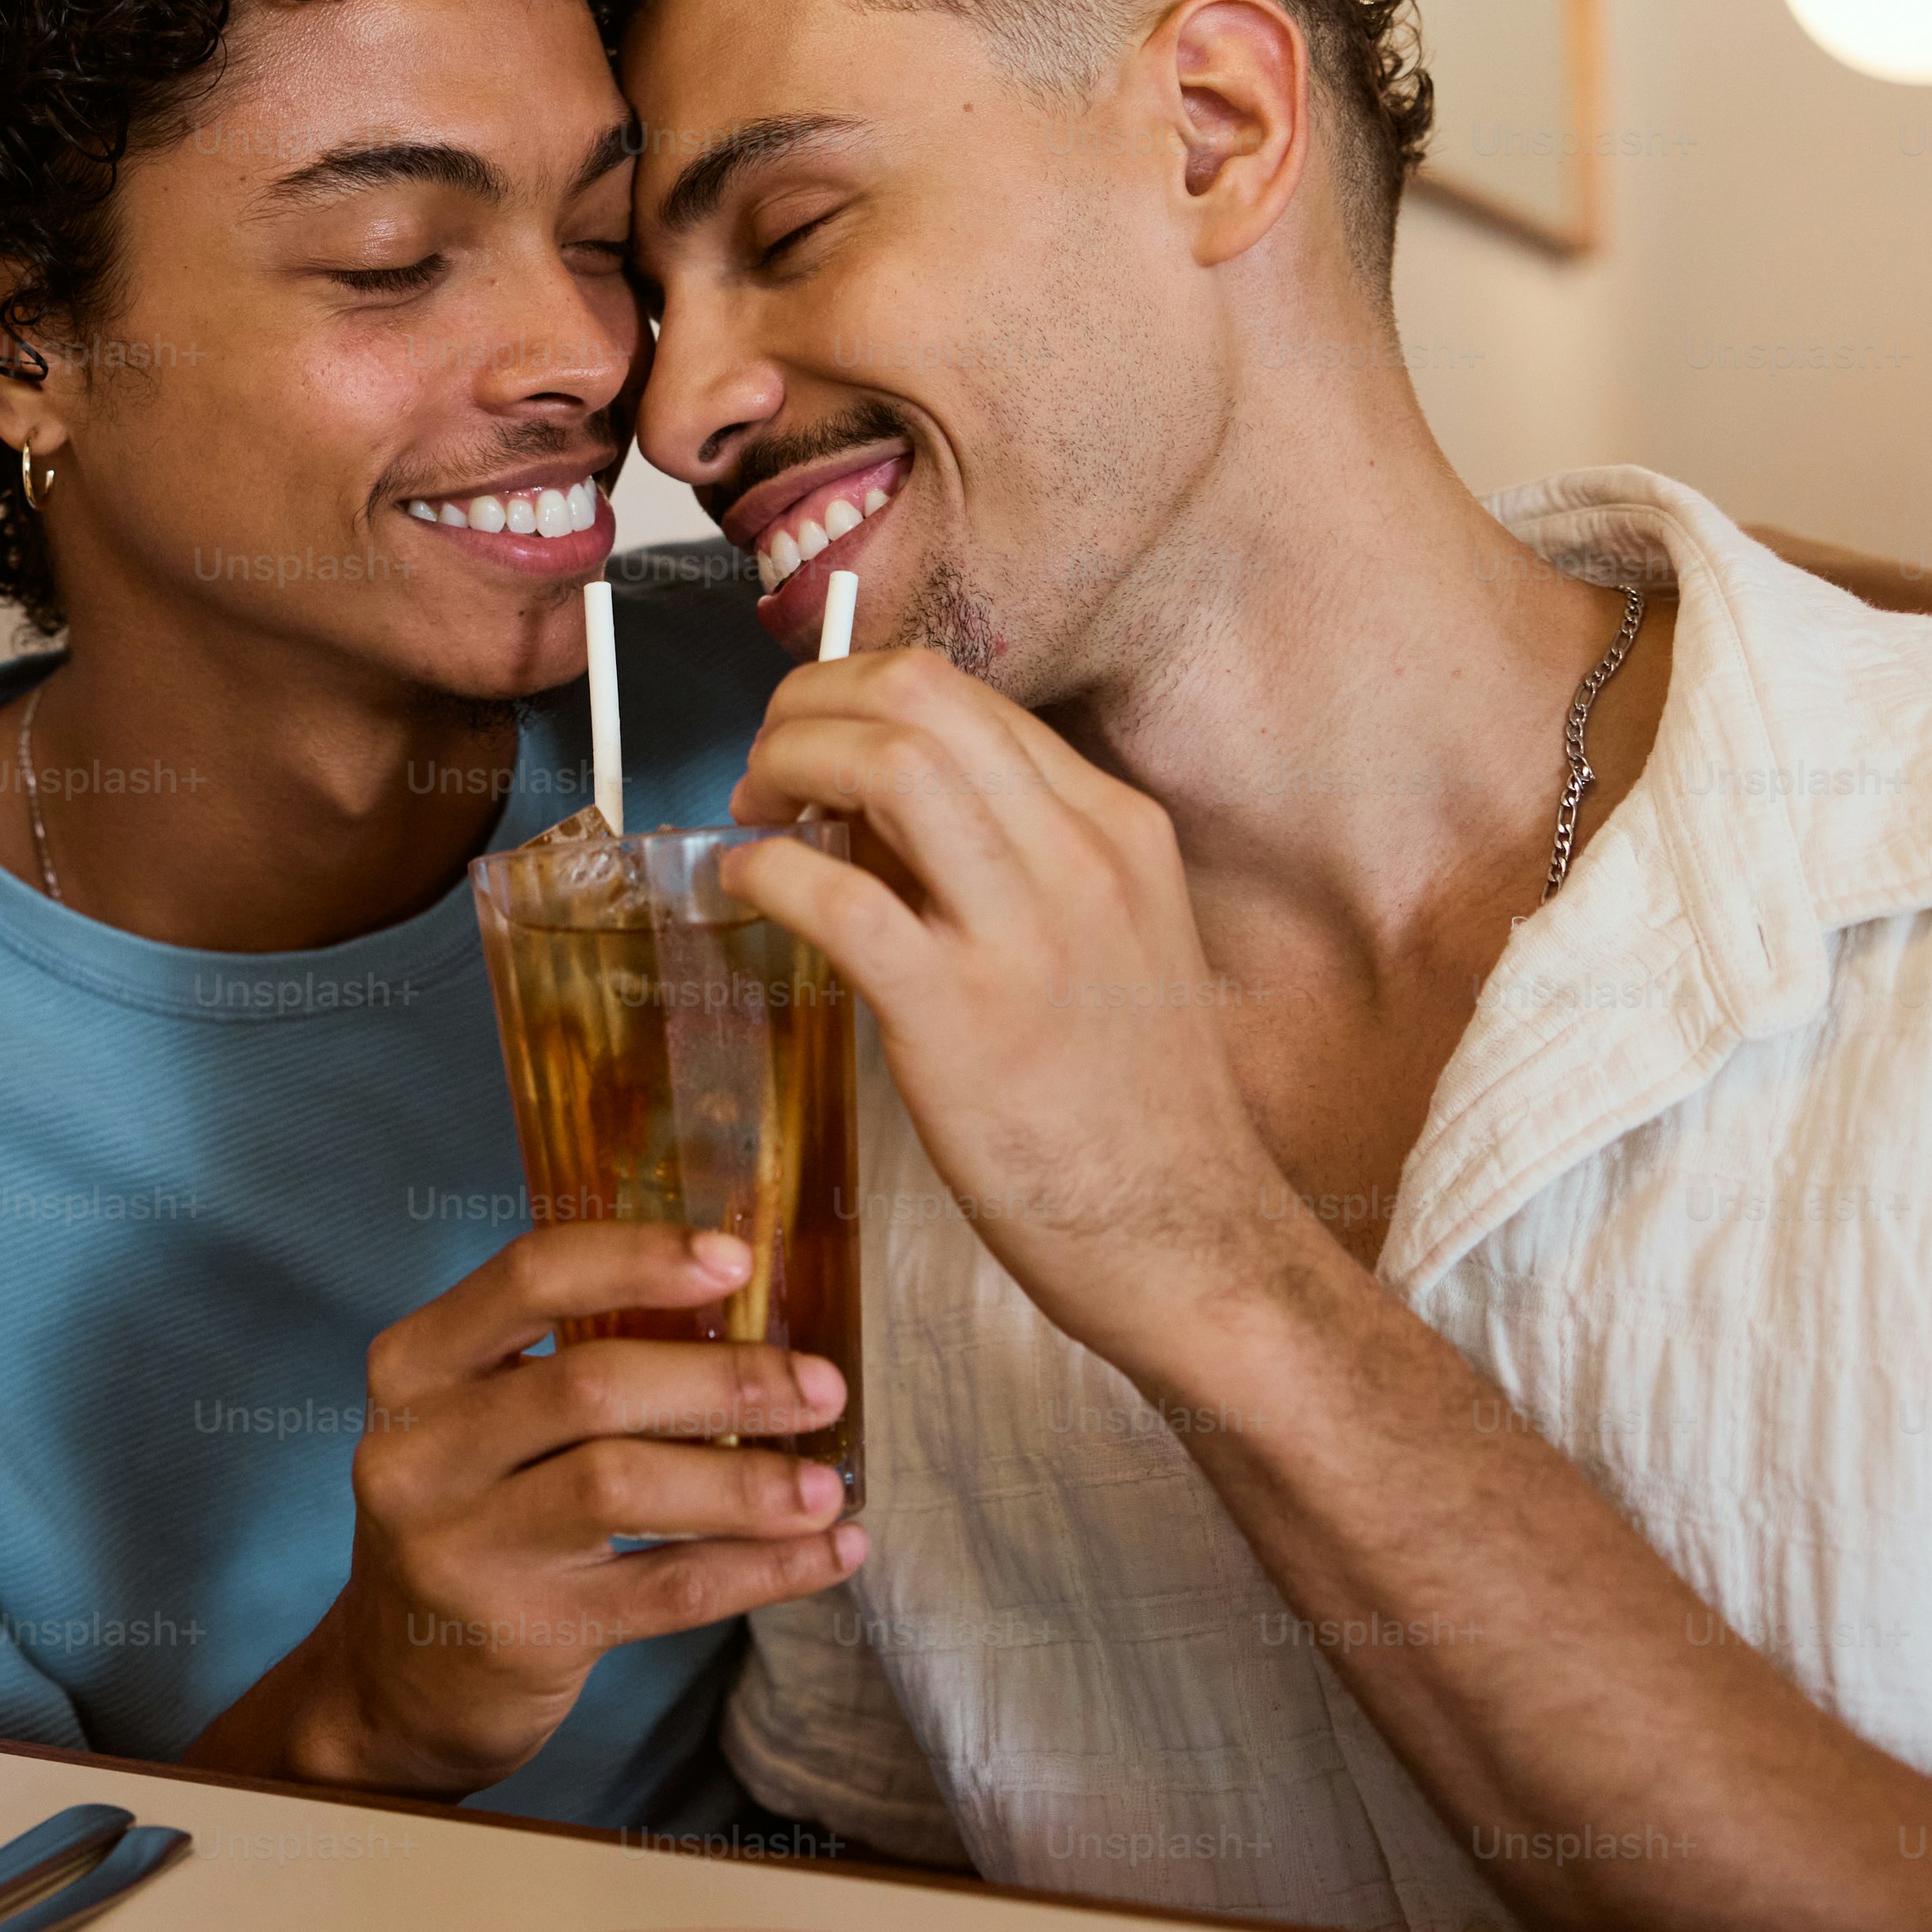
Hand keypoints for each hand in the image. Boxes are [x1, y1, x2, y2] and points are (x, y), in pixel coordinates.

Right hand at [190, 1222, 859, 1797]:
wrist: (397, 1684)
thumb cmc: (469, 1519)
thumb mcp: (474, 1422)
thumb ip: (564, 1358)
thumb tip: (742, 1305)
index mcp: (414, 1367)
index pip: (527, 1278)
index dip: (638, 1258)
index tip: (739, 1258)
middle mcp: (420, 1452)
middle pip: (587, 1387)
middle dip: (722, 1380)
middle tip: (819, 1386)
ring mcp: (461, 1548)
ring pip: (620, 1487)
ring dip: (745, 1483)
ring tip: (828, 1488)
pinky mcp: (520, 1633)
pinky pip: (663, 1590)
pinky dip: (759, 1569)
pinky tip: (830, 1555)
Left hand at [721, 648, 1319, 1372]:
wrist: (1188, 1239)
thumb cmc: (1130, 1104)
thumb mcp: (1102, 936)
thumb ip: (1003, 858)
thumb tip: (867, 803)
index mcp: (1115, 826)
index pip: (963, 692)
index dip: (856, 697)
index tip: (809, 745)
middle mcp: (1082, 855)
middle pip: (918, 693)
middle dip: (806, 704)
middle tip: (761, 770)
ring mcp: (1026, 932)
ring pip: (886, 762)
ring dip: (786, 764)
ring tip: (752, 814)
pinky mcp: (962, 1016)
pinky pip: (840, 895)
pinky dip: (768, 871)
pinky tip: (744, 888)